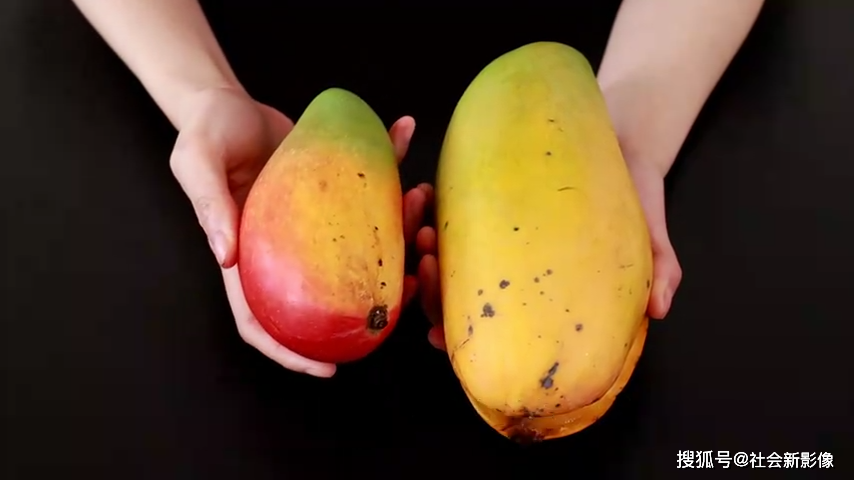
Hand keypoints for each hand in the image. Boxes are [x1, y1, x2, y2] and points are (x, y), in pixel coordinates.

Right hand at [169, 86, 427, 375]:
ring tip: (417, 207)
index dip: (289, 352)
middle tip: (405, 290)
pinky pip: (366, 191)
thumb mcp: (197, 163)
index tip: (328, 369)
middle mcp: (283, 249)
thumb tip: (223, 255)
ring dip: (394, 230)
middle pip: (325, 292)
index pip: (261, 321)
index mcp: (245, 257)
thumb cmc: (206, 134)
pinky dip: (389, 166)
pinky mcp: (331, 191)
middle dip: (368, 298)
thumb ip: (208, 205)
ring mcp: (311, 223)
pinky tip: (402, 138)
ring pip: (359, 245)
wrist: (227, 102)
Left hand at [415, 153, 681, 351]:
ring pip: (438, 253)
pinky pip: (443, 207)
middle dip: (426, 292)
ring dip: (419, 249)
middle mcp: (509, 268)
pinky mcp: (483, 194)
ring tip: (423, 229)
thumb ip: (658, 267)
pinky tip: (424, 192)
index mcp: (537, 295)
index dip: (457, 342)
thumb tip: (660, 309)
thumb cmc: (632, 191)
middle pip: (448, 297)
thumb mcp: (650, 229)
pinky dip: (427, 206)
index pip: (488, 334)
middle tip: (429, 265)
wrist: (621, 134)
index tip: (437, 336)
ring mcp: (492, 232)